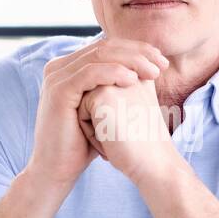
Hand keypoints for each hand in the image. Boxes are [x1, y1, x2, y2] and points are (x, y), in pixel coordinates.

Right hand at [26, 39, 168, 189]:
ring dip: (131, 61)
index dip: (137, 50)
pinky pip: (90, 73)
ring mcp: (56, 77)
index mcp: (69, 67)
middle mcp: (59, 67)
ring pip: (99, 56)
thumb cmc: (83, 144)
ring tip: (154, 72)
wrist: (57, 170)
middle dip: (138, 53)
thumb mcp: (102, 110)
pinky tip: (133, 80)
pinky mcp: (58, 91)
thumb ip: (114, 88)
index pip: (107, 47)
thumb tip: (143, 73)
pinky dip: (113, 73)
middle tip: (162, 64)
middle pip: (105, 47)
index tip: (162, 62)